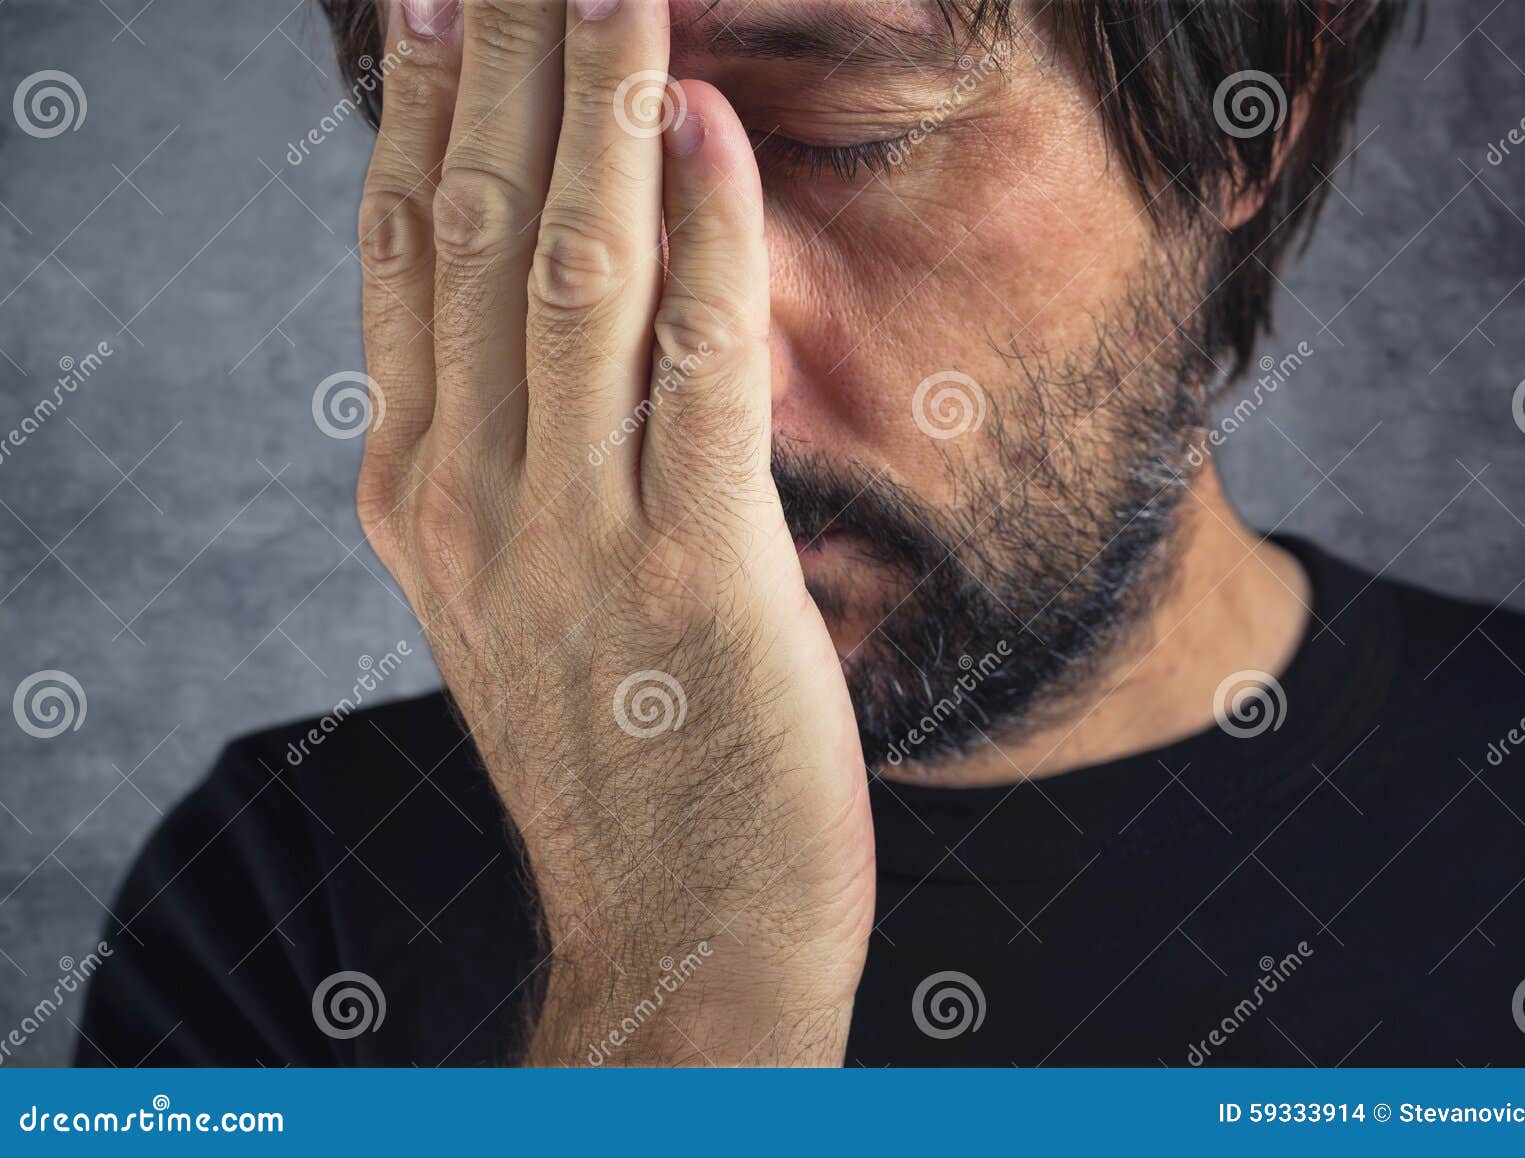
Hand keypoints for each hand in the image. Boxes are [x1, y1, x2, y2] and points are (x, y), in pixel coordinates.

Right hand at [353, 0, 873, 1064]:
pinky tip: (705, 127)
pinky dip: (701, 239)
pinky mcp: (693, 576)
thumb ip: (516, 454)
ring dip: (596, 101)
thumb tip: (551, 315)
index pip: (407, 257)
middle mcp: (467, 498)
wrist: (677, 934)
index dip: (425, 109)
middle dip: (506, 61)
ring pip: (570, 273)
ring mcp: (570, 537)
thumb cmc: (618, 754)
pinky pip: (691, 373)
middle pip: (477, 231)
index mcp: (418, 494)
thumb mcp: (525, 594)